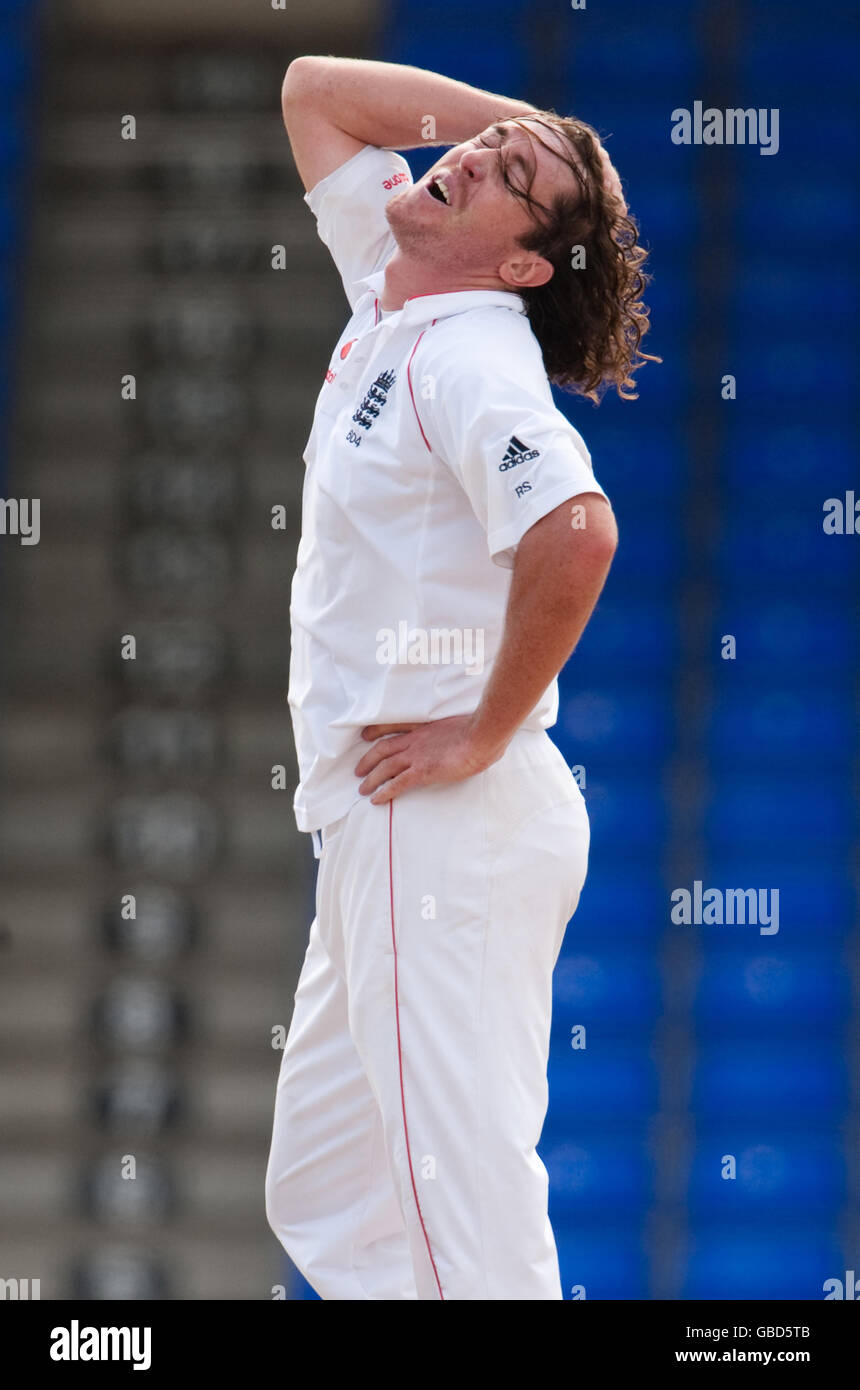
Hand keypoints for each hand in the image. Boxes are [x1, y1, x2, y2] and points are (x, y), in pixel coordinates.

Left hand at [354, 715, 507, 804]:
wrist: (482, 736)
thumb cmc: (479, 731)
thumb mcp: (461, 726)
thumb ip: (456, 733)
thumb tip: (464, 739)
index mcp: (424, 728)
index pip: (394, 727)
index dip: (377, 731)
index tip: (366, 735)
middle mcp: (416, 740)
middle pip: (383, 748)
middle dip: (368, 759)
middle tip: (358, 770)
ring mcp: (417, 755)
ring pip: (386, 766)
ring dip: (372, 778)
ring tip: (362, 788)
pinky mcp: (423, 771)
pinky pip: (397, 783)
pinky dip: (384, 791)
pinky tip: (376, 799)